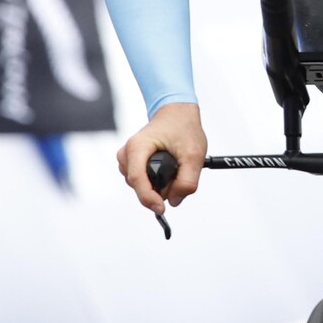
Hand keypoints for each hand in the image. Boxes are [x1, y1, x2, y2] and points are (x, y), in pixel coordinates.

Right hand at [118, 101, 206, 216]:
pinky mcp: (131, 163)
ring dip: (158, 185)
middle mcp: (127, 153)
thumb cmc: (183, 128)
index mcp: (138, 147)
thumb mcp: (194, 154)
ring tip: (174, 169)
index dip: (148, 198)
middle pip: (138, 186)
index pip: (137, 180)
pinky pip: (141, 182)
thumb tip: (174, 201)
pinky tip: (167, 170)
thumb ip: (187, 182)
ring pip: (139, 186)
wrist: (176, 113)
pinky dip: (155, 181)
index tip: (161, 209)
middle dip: (158, 189)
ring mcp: (127, 158)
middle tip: (179, 175)